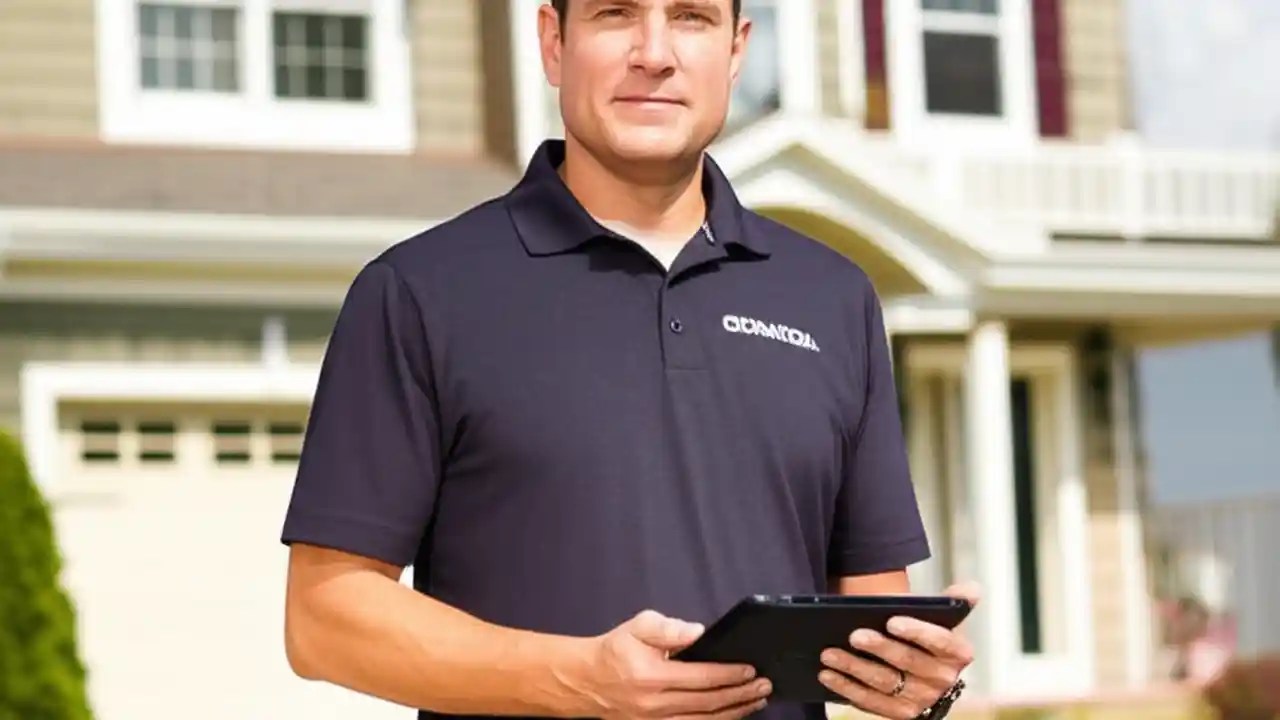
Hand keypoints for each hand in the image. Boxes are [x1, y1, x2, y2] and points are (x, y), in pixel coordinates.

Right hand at [572, 609, 772, 719]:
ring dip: (734, 713)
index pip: (700, 678)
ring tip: (756, 703)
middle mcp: (655, 703)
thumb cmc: (615, 651)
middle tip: (764, 686)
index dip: (729, 675)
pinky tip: (730, 716)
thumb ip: (667, 628)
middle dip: (740, 695)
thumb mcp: (637, 626)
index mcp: (652, 675)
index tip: (750, 670)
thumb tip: (697, 632)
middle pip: (708, 703)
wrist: (586, 680)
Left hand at [818, 583, 979, 718]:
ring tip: (829, 653)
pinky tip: (828, 674)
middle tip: (853, 634)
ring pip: (884, 682)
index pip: (940, 641)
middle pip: (907, 662)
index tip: (891, 620)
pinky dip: (846, 688)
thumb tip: (973, 589)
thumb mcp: (939, 616)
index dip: (917, 631)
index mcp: (957, 652)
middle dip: (878, 648)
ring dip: (854, 668)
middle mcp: (943, 679)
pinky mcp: (900, 713)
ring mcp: (921, 699)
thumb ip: (952, 600)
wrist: (916, 663)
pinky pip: (870, 702)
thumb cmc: (923, 633)